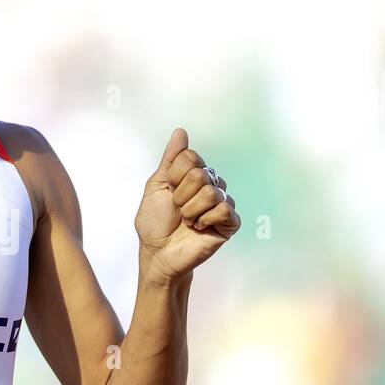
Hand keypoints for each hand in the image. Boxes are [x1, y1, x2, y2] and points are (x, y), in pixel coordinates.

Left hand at [135, 127, 239, 281]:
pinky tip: (200, 228)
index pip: (190, 158)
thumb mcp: (156, 186)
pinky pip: (223, 210)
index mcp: (193, 174)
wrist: (159, 253)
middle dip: (181, 196)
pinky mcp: (230, 222)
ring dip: (190, 211)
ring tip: (187, 221)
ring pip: (211, 192)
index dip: (174, 176)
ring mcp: (221, 203)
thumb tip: (180, 132)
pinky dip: (205, 220)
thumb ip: (170, 160)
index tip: (168, 191)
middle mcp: (210, 185)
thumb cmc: (155, 222)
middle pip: (200, 174)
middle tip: (177, 210)